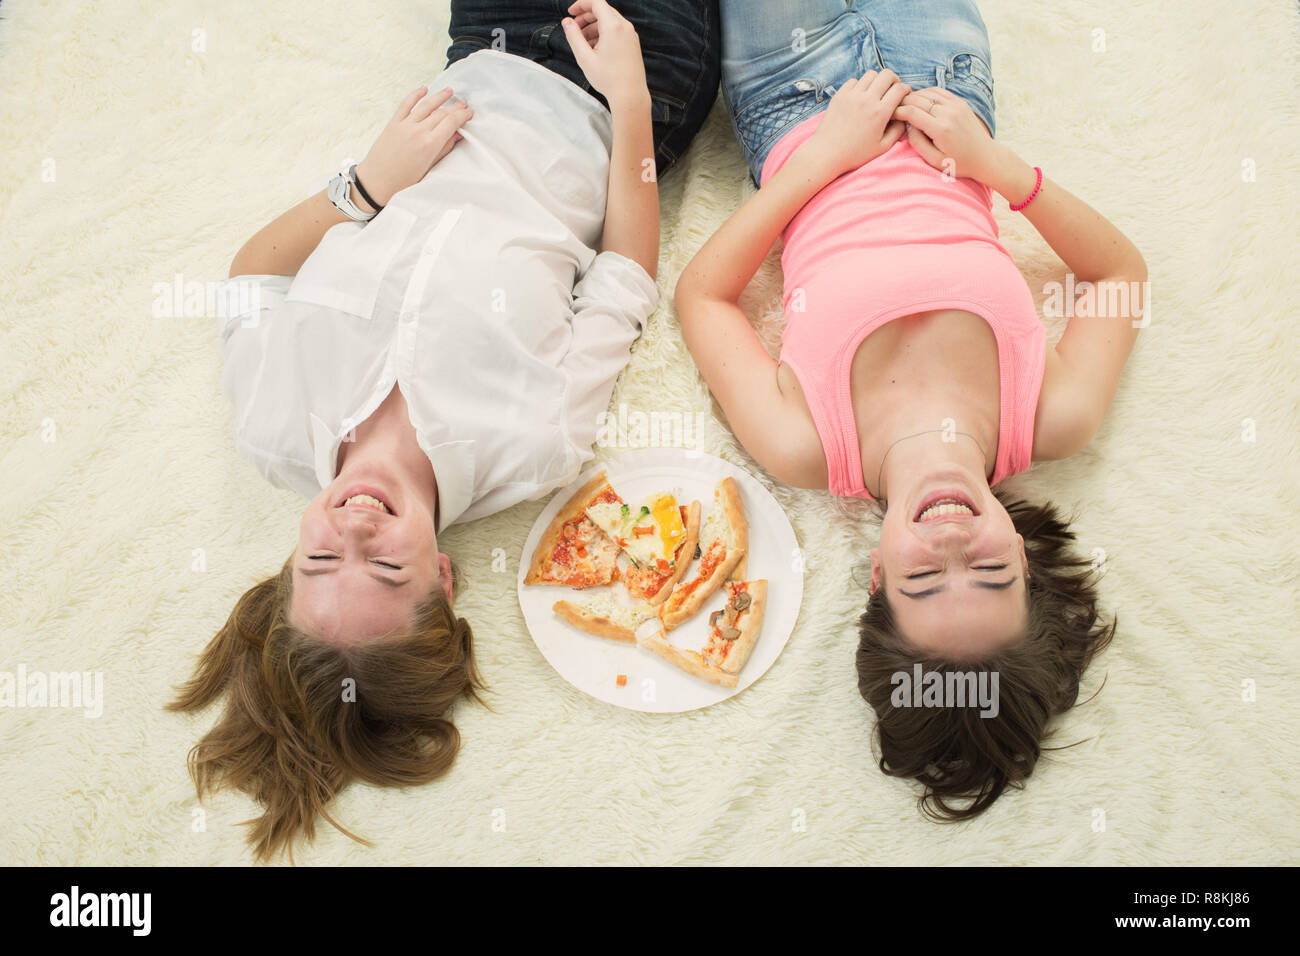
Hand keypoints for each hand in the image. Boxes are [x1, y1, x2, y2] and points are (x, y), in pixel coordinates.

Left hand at [354, 86, 472, 207]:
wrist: (377, 181)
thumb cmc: (403, 180)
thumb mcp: (429, 167)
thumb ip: (444, 149)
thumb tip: (456, 135)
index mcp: (429, 144)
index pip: (451, 122)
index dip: (462, 116)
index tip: (469, 113)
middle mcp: (418, 131)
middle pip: (441, 113)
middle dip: (455, 107)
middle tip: (464, 104)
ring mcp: (405, 125)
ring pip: (426, 105)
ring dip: (439, 96)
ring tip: (449, 91)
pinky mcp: (394, 123)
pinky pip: (406, 104)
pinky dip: (415, 95)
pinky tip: (424, 90)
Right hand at [561, 0, 648, 110]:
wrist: (630, 96)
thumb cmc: (609, 79)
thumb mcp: (584, 58)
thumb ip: (573, 36)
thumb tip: (567, 22)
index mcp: (613, 26)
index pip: (596, 2)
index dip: (581, 4)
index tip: (570, 13)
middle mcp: (625, 27)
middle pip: (603, 10)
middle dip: (586, 16)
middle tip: (574, 28)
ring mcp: (631, 35)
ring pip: (609, 21)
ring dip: (594, 26)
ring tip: (583, 42)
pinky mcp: (633, 43)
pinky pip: (616, 30)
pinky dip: (604, 33)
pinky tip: (595, 47)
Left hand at [802, 69, 909, 178]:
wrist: (827, 154)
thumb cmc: (855, 154)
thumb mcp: (882, 147)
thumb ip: (898, 131)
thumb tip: (904, 117)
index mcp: (880, 113)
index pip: (899, 89)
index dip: (906, 89)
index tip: (904, 95)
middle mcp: (866, 100)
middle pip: (887, 74)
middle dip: (894, 80)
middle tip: (892, 89)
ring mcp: (851, 96)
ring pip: (870, 74)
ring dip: (877, 81)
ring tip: (876, 92)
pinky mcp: (839, 95)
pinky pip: (854, 81)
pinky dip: (860, 85)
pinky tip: (860, 96)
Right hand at [893, 87, 999, 183]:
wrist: (985, 157)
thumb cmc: (959, 163)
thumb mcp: (934, 160)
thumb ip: (918, 142)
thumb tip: (907, 125)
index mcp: (941, 129)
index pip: (912, 112)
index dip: (897, 111)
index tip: (888, 115)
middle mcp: (949, 113)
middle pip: (918, 99)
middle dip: (902, 102)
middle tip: (891, 107)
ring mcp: (956, 105)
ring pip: (927, 93)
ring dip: (913, 96)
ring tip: (903, 104)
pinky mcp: (960, 102)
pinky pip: (939, 91)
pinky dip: (926, 93)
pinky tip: (919, 101)